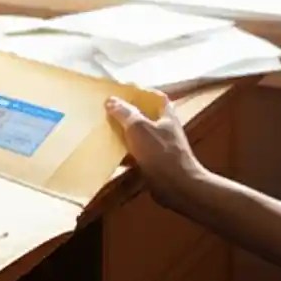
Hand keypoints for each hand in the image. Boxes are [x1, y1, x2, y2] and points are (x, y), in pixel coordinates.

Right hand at [106, 96, 207, 210]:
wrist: (177, 187)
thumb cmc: (161, 153)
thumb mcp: (139, 128)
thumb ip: (125, 113)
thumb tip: (111, 100)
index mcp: (166, 114)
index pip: (155, 96)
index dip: (140, 93)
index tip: (122, 93)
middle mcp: (164, 129)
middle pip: (144, 116)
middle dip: (127, 114)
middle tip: (108, 112)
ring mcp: (159, 147)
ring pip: (138, 136)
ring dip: (123, 135)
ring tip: (104, 131)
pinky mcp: (154, 164)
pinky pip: (136, 155)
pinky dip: (124, 154)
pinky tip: (110, 155)